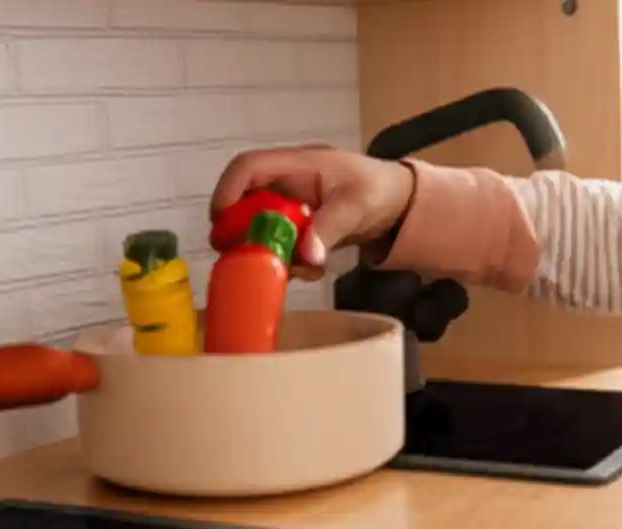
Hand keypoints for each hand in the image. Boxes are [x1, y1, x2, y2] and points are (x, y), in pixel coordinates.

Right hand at [210, 144, 414, 280]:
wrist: (401, 203)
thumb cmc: (380, 190)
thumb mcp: (357, 206)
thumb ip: (330, 228)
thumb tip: (307, 256)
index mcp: (299, 164)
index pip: (248, 166)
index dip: (227, 190)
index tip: (220, 223)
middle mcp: (289, 181)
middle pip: (245, 199)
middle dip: (242, 231)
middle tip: (245, 260)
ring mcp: (293, 203)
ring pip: (260, 225)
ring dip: (269, 251)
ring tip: (294, 269)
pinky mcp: (300, 224)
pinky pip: (280, 241)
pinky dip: (288, 259)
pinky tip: (311, 270)